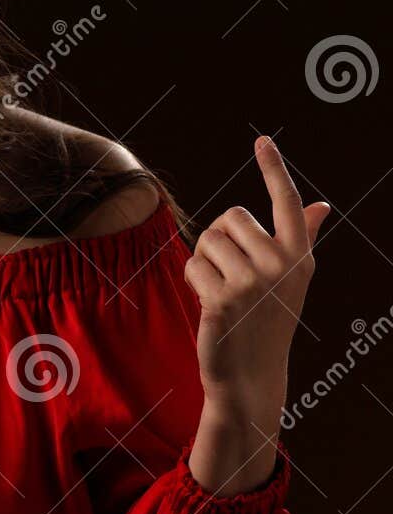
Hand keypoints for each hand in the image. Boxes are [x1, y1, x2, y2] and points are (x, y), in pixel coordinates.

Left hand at [183, 135, 327, 488]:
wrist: (251, 373)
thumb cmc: (268, 319)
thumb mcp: (291, 278)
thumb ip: (302, 239)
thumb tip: (320, 206)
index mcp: (300, 258)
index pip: (288, 204)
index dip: (274, 170)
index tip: (262, 140)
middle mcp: (282, 267)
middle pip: (231, 217)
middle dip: (220, 238)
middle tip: (229, 271)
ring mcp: (253, 284)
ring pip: (207, 240)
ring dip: (205, 262)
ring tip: (221, 290)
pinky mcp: (223, 299)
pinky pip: (192, 265)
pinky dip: (193, 281)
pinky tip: (209, 304)